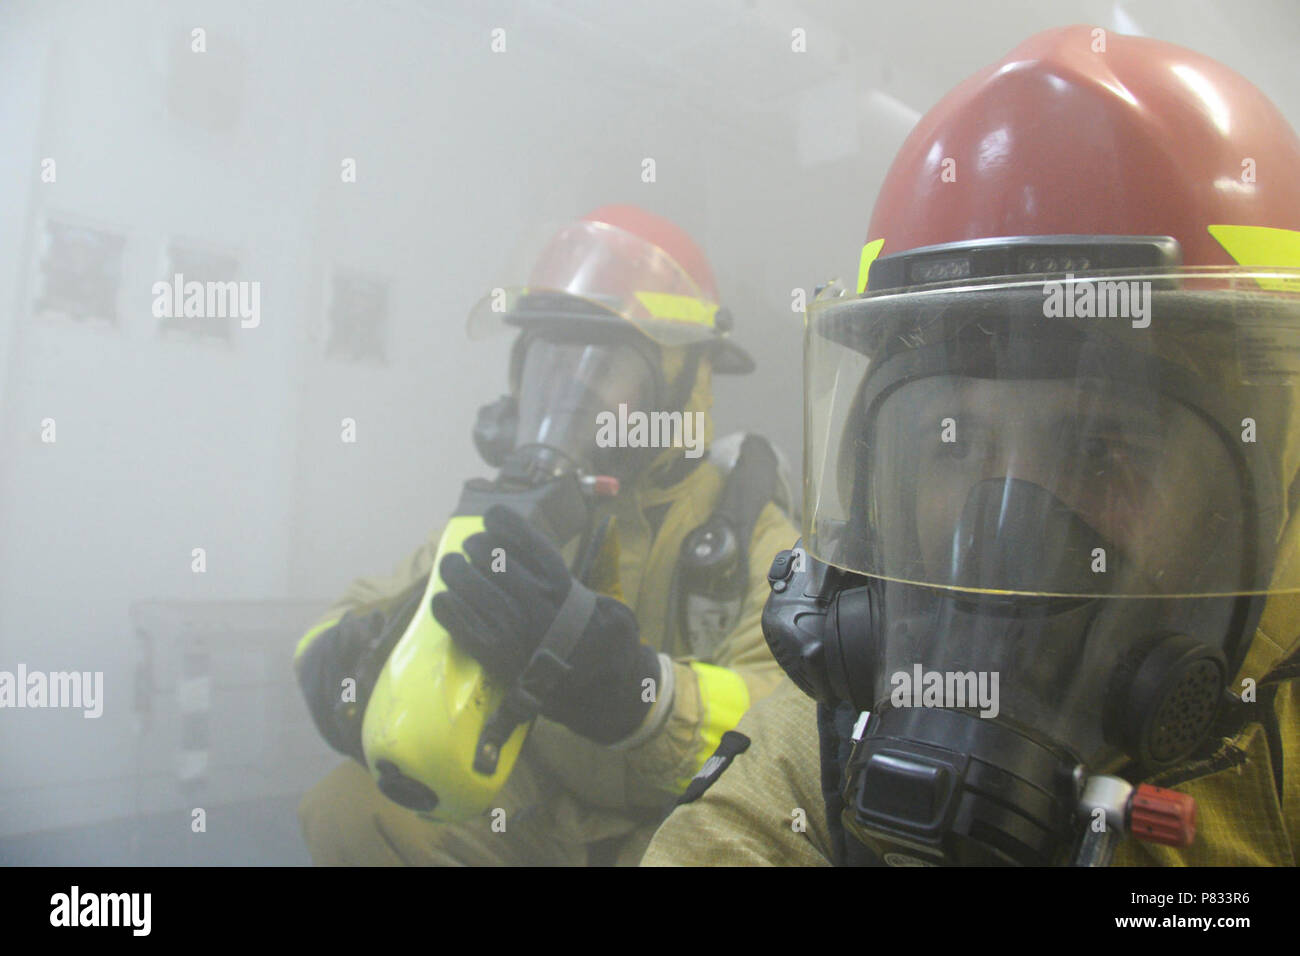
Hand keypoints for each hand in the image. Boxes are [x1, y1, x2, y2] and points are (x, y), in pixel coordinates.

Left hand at [430, 504, 658, 743]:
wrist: (602, 692)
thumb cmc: (602, 643)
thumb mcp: (606, 602)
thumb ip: (578, 579)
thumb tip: (551, 553)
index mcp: (564, 584)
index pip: (525, 538)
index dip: (502, 522)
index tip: (492, 518)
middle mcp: (537, 602)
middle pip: (491, 556)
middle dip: (476, 546)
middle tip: (471, 548)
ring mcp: (515, 629)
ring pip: (471, 585)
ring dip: (455, 571)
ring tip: (452, 568)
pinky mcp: (496, 656)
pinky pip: (461, 625)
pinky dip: (447, 608)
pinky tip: (443, 600)